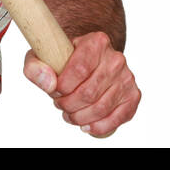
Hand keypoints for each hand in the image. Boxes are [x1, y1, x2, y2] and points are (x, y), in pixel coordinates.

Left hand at [23, 32, 139, 138]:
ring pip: (101, 108)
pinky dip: (98, 127)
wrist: (88, 59)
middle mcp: (116, 58)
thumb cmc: (65, 59)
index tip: (55, 90)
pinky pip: (116, 118)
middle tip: (60, 104)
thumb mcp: (43, 56)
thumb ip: (36, 67)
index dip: (62, 87)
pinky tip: (86, 124)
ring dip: (80, 117)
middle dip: (68, 105)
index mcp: (97, 42)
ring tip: (70, 113)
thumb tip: (49, 84)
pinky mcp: (133, 95)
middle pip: (88, 93)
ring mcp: (127, 77)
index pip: (79, 70)